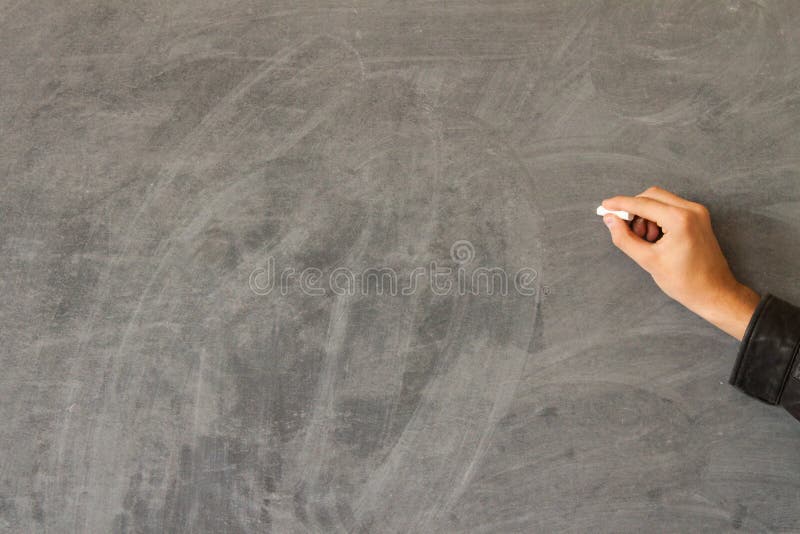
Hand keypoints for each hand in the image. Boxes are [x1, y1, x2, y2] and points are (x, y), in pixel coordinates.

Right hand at [601, 186, 759, 339]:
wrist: (714, 292)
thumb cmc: (685, 281)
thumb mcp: (648, 260)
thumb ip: (624, 238)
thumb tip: (610, 220)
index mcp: (680, 219)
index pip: (642, 203)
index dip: (620, 204)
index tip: (605, 206)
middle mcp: (691, 210)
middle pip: (652, 196)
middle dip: (634, 210)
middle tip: (625, 230)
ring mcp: (698, 212)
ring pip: (660, 200)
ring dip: (646, 215)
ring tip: (645, 240)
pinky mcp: (699, 217)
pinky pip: (671, 208)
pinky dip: (657, 217)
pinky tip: (656, 238)